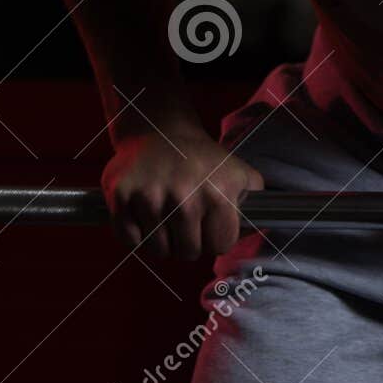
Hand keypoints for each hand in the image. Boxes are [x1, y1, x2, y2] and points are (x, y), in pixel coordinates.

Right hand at [101, 127, 263, 259]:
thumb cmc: (203, 159)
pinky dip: (136, 236)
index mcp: (217, 194)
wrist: (159, 129)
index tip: (210, 225)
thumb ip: (257, 205)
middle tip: (185, 220)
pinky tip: (145, 216)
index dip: (215, 238)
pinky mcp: (121, 196)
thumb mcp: (240, 173)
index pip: (219, 247)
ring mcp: (150, 197)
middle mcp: (184, 197)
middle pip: (188, 253)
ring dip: (162, 241)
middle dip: (189, 242)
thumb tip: (261, 229)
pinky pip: (130, 241)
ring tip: (166, 217)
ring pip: (158, 251)